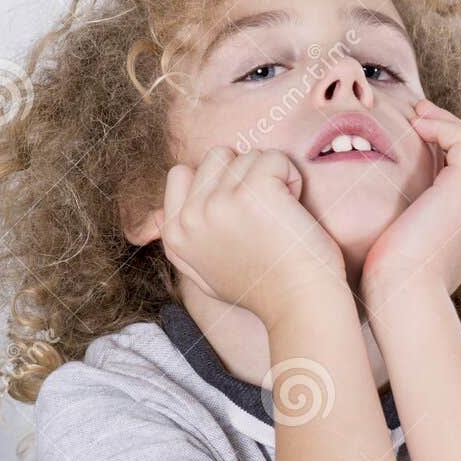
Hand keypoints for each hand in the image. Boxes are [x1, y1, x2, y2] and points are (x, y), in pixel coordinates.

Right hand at [159, 146, 345, 324]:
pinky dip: (290, 176)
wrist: (298, 305)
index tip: (237, 209)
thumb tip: (161, 214)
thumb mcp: (200, 273)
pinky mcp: (255, 192)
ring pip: (247, 155)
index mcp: (175, 234)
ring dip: (270, 176)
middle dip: (243, 173)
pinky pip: (274, 158)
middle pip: (216, 157)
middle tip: (262, 209)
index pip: (179, 173)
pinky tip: (293, 206)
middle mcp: (191, 216)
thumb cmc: (260, 289)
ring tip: (279, 212)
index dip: (214, 181)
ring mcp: (220, 202)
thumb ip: (180, 243)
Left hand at [361, 99, 460, 305]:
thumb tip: (371, 233)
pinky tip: (418, 125)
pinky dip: (446, 128)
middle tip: (421, 117)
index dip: (448, 156)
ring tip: (419, 113)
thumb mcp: (395, 259)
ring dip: (450, 124)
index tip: (418, 140)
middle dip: (453, 133)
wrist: (403, 300)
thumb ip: (395, 240)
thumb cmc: (388, 289)